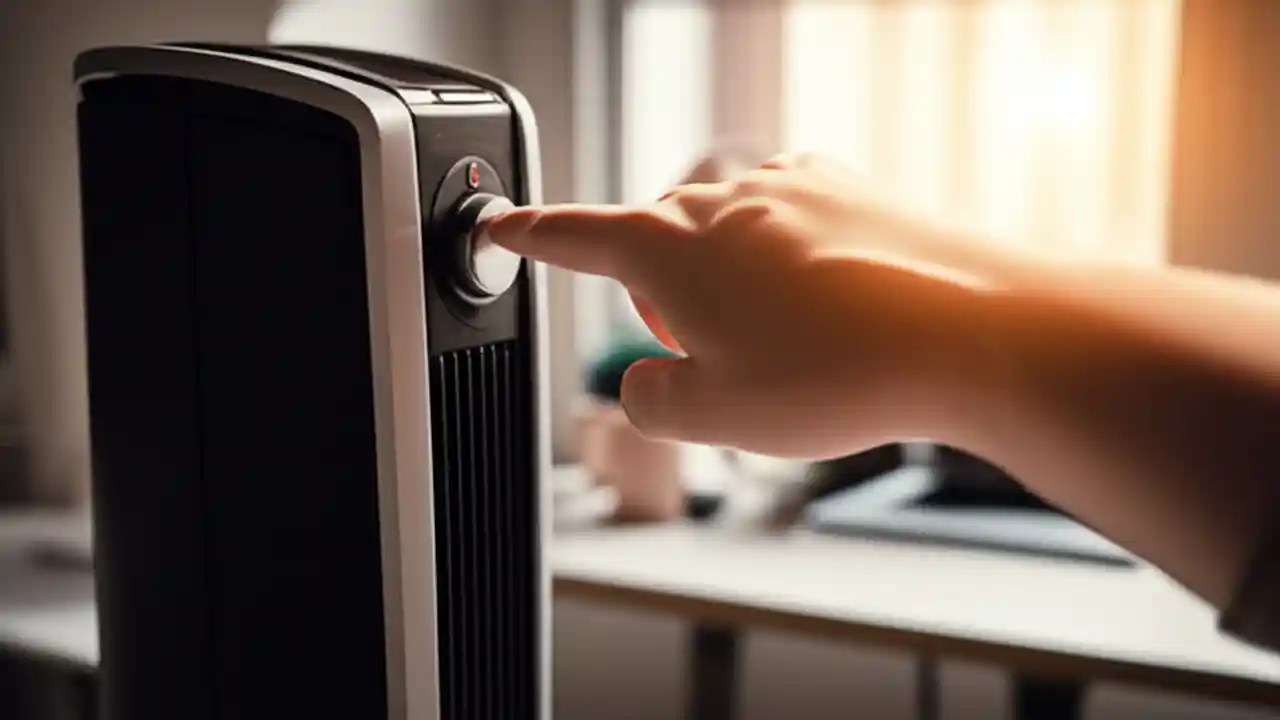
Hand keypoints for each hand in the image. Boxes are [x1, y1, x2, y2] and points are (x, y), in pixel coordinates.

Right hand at [487, 154, 1009, 457]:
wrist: (966, 334)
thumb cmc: (836, 373)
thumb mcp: (710, 416)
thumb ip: (649, 398)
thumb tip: (651, 380)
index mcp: (665, 245)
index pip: (573, 236)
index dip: (528, 236)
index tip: (501, 226)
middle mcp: (720, 199)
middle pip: (658, 241)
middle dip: (665, 297)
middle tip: (709, 357)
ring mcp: (788, 186)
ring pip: (726, 233)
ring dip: (730, 283)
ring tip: (783, 343)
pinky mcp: (847, 188)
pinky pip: (788, 222)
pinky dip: (788, 263)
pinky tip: (827, 306)